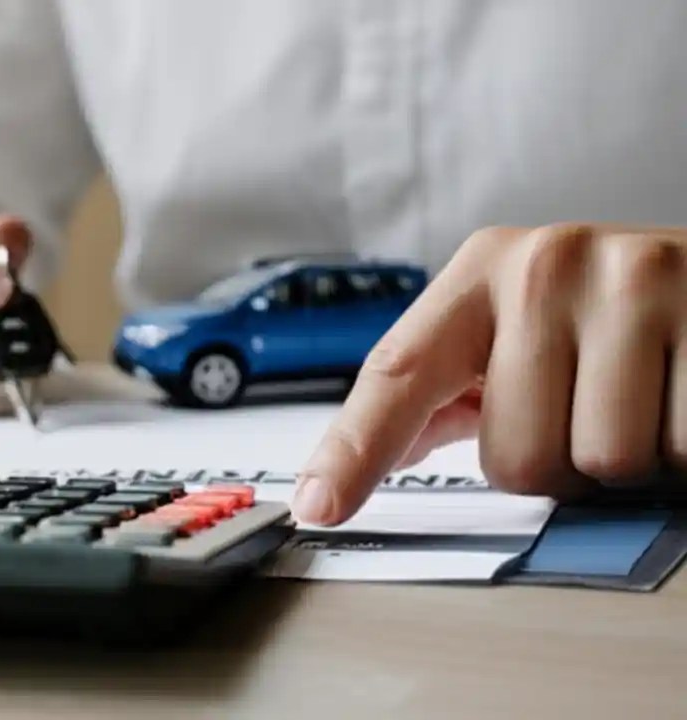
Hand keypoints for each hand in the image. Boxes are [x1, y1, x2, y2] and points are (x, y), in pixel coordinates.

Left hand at [294, 224, 685, 523]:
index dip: (353, 451)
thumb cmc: (608, 312)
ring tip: (643, 397)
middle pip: (514, 456)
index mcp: (482, 271)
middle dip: (557, 459)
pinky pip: (678, 449)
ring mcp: (631, 282)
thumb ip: (437, 389)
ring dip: (626, 458)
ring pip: (600, 462)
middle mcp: (546, 265)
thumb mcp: (516, 325)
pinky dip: (684, 447)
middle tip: (590, 405)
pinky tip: (681, 396)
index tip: (318, 506)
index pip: (398, 374)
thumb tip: (345, 462)